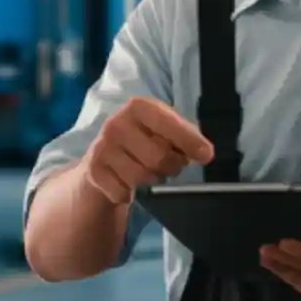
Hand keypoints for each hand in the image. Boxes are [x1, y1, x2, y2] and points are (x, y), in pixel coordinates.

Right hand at [79, 97, 214, 205]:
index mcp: (138, 107)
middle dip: (173, 166)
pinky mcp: (94, 172)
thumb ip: (185, 135)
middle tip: (172, 166)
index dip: (189, 140)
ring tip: (150, 172)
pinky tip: (129, 183)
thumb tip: (204, 152)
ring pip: (143, 178)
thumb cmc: (142, 139)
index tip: (206, 155)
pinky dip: (131, 193)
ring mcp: (102, 148)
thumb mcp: (162, 128)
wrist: (101, 157)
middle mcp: (117, 124)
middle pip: (160, 157)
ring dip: (153, 180)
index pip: (168, 123)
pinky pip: (124, 192)